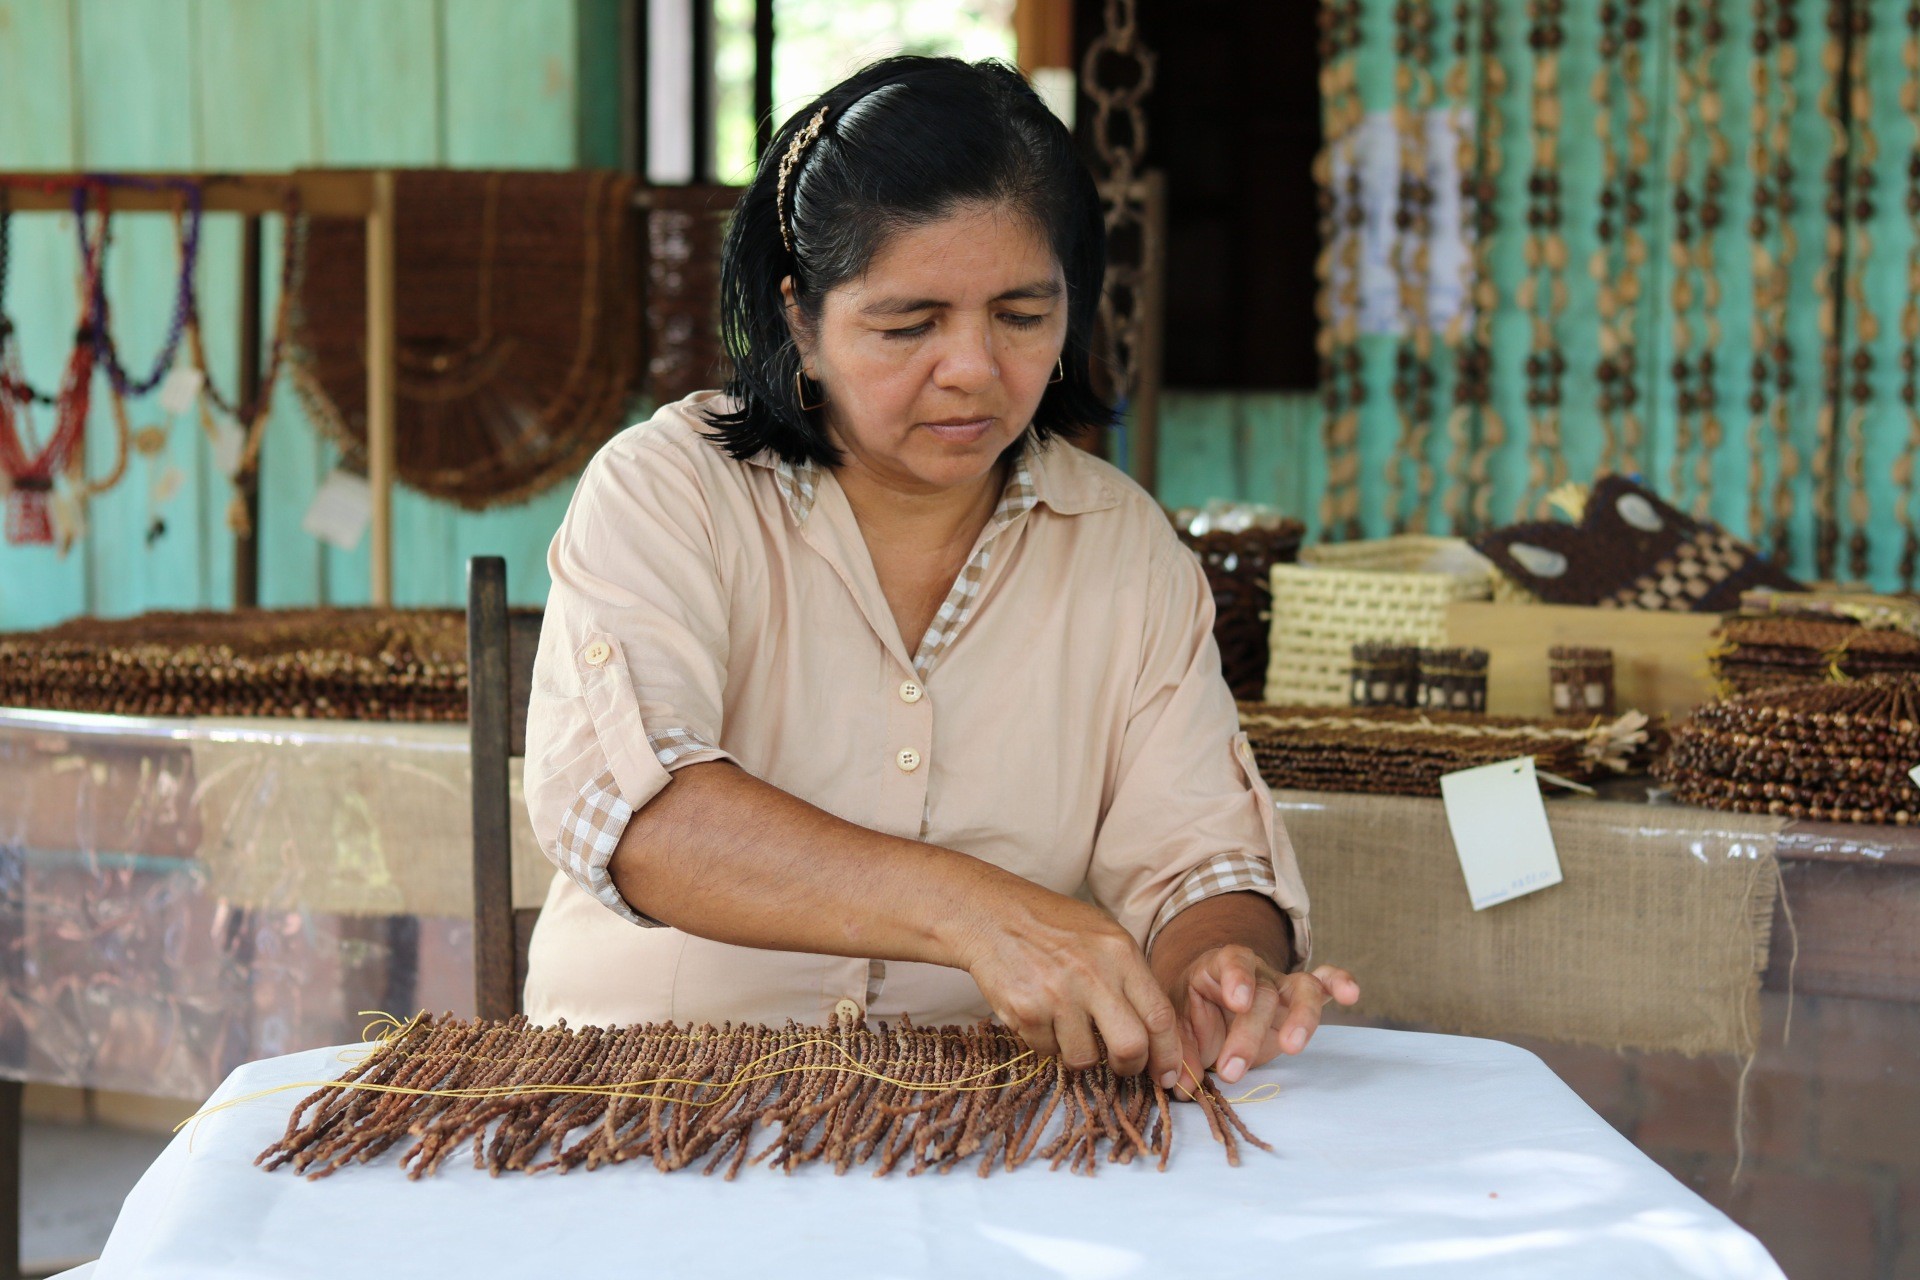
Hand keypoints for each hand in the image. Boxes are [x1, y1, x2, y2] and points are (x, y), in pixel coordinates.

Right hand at [949, 876, 1184, 1088]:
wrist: (993, 916)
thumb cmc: (1054, 927)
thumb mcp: (1104, 936)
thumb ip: (1131, 978)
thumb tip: (1157, 1033)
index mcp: (1120, 953)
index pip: (1160, 1015)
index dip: (1169, 1053)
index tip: (1168, 1073)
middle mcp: (1093, 975)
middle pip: (1131, 1047)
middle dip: (1131, 1067)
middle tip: (1124, 1066)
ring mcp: (1058, 995)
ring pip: (1085, 1059)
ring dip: (1081, 1053)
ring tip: (1069, 1026)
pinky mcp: (1026, 1011)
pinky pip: (1048, 1051)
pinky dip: (1048, 1042)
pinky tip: (1041, 1013)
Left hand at [1164, 948, 1358, 1096]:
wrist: (1207, 1009)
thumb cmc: (1193, 1015)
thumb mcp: (1177, 1028)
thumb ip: (1179, 1052)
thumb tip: (1182, 1086)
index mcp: (1219, 968)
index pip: (1231, 961)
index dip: (1236, 978)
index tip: (1237, 1001)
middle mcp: (1255, 974)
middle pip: (1264, 993)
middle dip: (1248, 1034)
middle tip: (1231, 1070)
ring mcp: (1282, 986)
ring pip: (1302, 989)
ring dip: (1302, 1018)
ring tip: (1292, 1047)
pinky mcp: (1301, 1002)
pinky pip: (1325, 985)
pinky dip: (1340, 983)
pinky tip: (1351, 994)